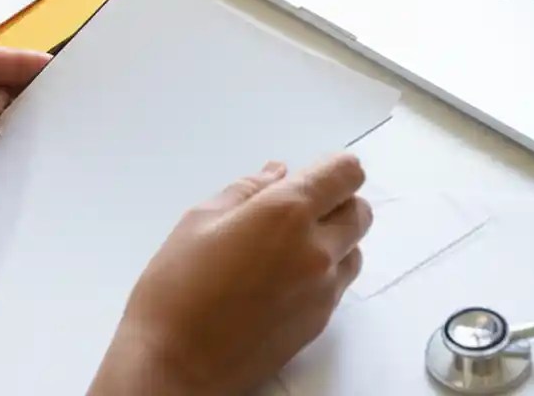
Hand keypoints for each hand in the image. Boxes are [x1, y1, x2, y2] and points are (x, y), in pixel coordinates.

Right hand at [89, 154, 372, 395]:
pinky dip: (324, 272)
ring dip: (334, 239)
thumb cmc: (175, 292)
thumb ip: (246, 190)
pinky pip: (339, 284)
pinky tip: (284, 278)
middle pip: (359, 210)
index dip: (334, 168)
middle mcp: (315, 249)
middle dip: (337, 202)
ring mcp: (323, 289)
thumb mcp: (199, 221)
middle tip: (298, 209)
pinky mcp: (320, 322)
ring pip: (354, 249)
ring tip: (288, 247)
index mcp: (286, 213)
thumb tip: (277, 173)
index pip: (346, 174)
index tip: (315, 173)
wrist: (174, 365)